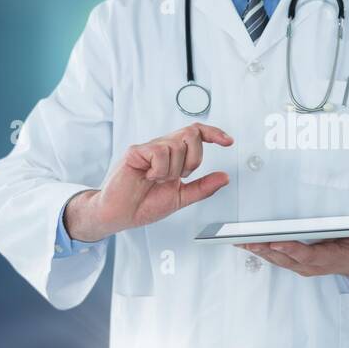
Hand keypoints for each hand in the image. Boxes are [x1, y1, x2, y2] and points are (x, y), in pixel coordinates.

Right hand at [65, 123, 233, 241]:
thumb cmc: (144, 205)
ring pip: (176, 145)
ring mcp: (148, 148)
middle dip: (193, 158)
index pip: (197, 133)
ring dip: (172, 170)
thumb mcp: (181, 198)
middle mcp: (162, 148)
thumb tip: (224, 178)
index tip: (228, 142)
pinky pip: (159, 152)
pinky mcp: (135, 152)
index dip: (214, 133)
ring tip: (157, 180)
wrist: (120, 215)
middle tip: (180, 176)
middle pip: (191, 133)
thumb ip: (203, 187)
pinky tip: (149, 177)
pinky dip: (159, 170)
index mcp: (174, 156)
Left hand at [236, 235, 348, 277]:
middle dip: (265, 248)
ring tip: (241, 240)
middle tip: (248, 239)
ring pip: (276, 258)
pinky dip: (260, 250)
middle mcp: (310, 265)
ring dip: (258, 250)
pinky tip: (246, 243)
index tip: (277, 241)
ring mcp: (301, 265)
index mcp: (327, 259)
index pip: (306, 255)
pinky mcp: (294, 262)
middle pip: (284, 257)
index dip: (291, 249)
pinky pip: (274, 257)